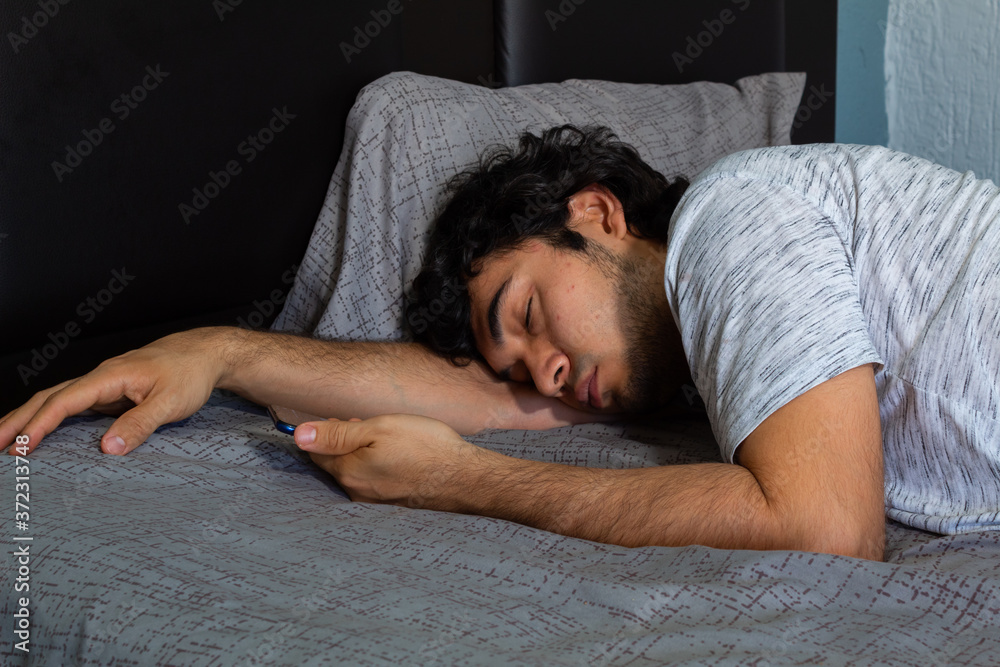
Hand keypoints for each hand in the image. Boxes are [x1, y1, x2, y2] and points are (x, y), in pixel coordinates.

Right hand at [0, 329, 228, 455]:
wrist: (206, 353)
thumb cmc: (190, 373)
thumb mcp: (172, 402)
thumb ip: (140, 424)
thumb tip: (107, 449)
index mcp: (109, 376)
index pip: (64, 402)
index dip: (39, 425)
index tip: (20, 448)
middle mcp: (100, 378)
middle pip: (48, 398)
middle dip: (17, 421)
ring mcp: (104, 385)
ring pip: (57, 401)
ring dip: (29, 419)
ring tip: (5, 443)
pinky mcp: (112, 393)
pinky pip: (73, 407)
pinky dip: (51, 419)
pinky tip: (42, 434)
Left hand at [295, 414, 497, 510]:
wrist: (465, 478)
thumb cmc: (425, 448)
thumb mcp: (378, 429)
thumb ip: (336, 434)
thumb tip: (298, 435)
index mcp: (347, 472)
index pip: (315, 452)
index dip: (325, 430)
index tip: (344, 418)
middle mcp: (355, 491)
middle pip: (335, 462)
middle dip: (344, 441)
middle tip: (370, 424)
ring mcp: (374, 500)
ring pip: (355, 470)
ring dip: (362, 452)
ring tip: (389, 437)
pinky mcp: (391, 501)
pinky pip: (372, 479)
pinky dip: (377, 464)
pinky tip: (398, 454)